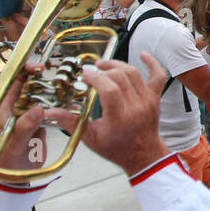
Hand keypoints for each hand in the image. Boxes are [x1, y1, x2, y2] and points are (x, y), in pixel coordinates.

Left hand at [0, 60, 54, 173]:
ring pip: (40, 96)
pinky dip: (58, 105)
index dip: (22, 72)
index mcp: (3, 111)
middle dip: (42, 79)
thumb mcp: (15, 145)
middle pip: (27, 86)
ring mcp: (27, 117)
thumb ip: (24, 127)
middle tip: (56, 76)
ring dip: (52, 91)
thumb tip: (37, 110)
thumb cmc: (7, 164)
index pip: (10, 84)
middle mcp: (15, 111)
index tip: (38, 68)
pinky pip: (49, 110)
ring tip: (65, 89)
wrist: (16, 180)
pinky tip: (67, 103)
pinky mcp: (39, 125)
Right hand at [44, 55, 169, 174]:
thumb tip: (50, 112)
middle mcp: (136, 107)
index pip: (109, 90)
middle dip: (103, 70)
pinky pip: (158, 76)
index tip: (85, 75)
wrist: (144, 155)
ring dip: (117, 65)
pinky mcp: (155, 98)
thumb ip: (71, 123)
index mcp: (119, 118)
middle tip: (92, 72)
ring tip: (104, 65)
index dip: (95, 78)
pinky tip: (142, 55)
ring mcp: (148, 101)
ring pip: (134, 73)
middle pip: (120, 77)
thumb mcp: (90, 139)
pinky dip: (152, 63)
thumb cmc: (117, 148)